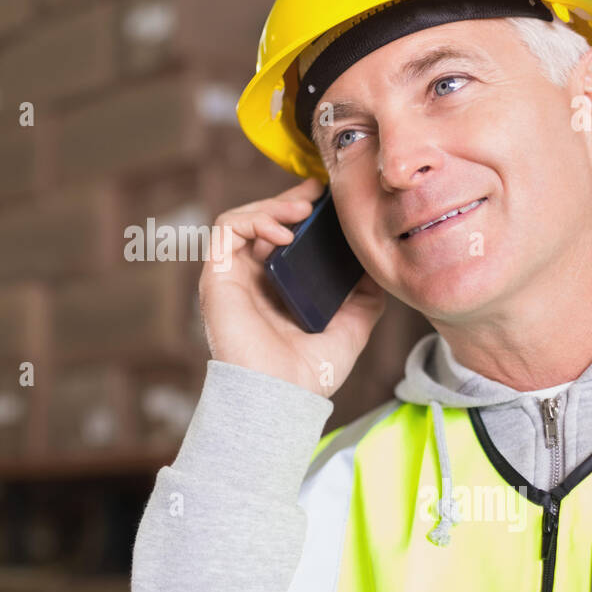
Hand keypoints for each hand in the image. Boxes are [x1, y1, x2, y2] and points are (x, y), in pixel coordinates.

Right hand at [198, 177, 386, 397]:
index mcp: (277, 288)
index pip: (284, 236)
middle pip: (263, 222)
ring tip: (302, 210)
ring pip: (242, 219)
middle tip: (318, 194)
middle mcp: (252, 279)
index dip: (302, 211)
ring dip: (272, 206)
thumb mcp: (354, 325)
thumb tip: (375, 265)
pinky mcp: (216, 277)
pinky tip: (283, 231)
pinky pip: (226, 230)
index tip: (327, 197)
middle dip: (290, 201)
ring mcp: (232, 277)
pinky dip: (253, 219)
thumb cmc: (310, 373)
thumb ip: (365, 295)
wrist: (283, 397)